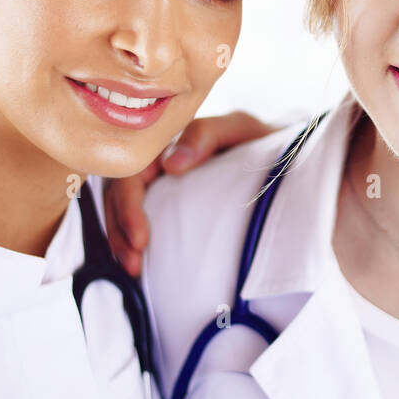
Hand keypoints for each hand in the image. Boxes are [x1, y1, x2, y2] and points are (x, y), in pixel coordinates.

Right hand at [105, 110, 279, 275]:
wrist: (279, 154)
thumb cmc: (258, 139)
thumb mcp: (239, 128)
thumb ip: (207, 134)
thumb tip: (170, 164)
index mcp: (165, 142)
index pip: (130, 173)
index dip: (128, 207)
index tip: (142, 239)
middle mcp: (155, 163)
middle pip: (118, 196)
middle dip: (120, 231)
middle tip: (134, 263)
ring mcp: (158, 184)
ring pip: (120, 211)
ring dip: (121, 241)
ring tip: (133, 270)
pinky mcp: (165, 202)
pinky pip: (136, 221)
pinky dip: (130, 242)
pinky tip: (136, 265)